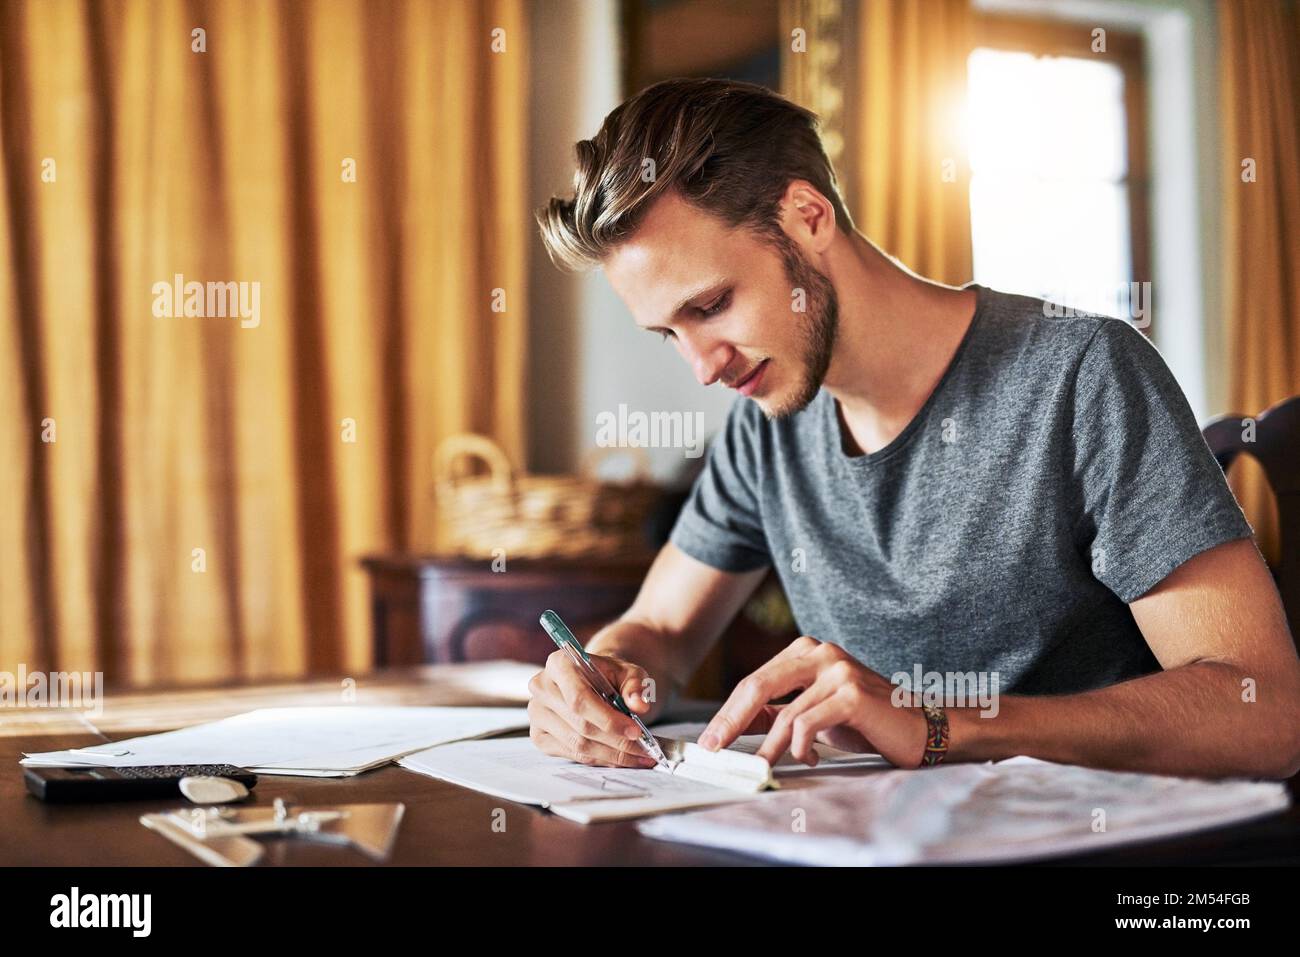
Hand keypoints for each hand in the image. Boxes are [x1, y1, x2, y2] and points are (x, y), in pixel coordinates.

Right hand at [528, 649, 661, 767]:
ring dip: (612, 755)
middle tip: (645, 751)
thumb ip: (636, 686)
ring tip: (639, 757)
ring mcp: (537, 714)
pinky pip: (572, 754)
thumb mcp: (629, 672)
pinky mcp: (539, 736)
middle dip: (617, 741)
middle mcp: (542, 687)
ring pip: (577, 744)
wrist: (593, 681)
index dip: (608, 719)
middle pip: (580, 724)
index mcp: (559, 664)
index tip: (636, 732)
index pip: (580, 698)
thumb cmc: (610, 676)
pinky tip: (620, 758)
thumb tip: (640, 706)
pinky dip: (600, 759)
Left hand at [696, 636, 927, 768]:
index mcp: (808, 651)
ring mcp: (838, 670)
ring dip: (768, 747)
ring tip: (761, 767)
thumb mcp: (816, 712)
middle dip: (731, 721)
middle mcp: (821, 653)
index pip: (756, 680)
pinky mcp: (852, 694)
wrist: (920, 726)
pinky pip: (808, 723)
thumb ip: (780, 711)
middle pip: (759, 685)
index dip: (729, 711)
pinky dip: (800, 747)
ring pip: (785, 712)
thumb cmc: (867, 721)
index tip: (711, 738)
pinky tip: (807, 758)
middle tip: (713, 747)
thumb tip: (736, 726)